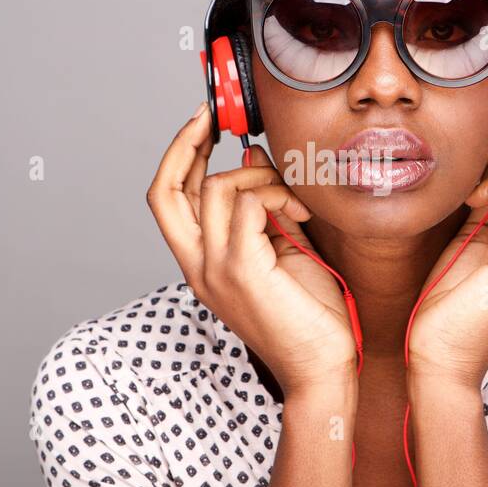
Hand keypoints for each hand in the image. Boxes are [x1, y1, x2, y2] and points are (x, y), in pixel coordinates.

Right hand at [146, 103, 359, 399]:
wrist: (323, 369)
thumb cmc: (310, 318)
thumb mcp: (284, 249)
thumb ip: (265, 208)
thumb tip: (255, 159)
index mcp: (201, 263)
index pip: (167, 199)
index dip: (179, 154)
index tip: (203, 122)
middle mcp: (197, 266)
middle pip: (164, 190)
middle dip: (185, 143)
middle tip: (212, 117)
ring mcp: (214, 269)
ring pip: (216, 188)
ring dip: (261, 177)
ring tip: (294, 199)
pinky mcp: (241, 269)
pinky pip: (248, 204)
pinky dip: (276, 196)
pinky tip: (301, 214)